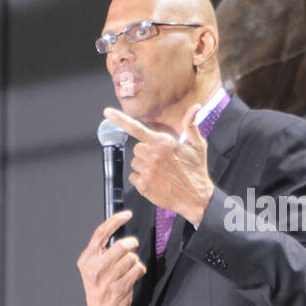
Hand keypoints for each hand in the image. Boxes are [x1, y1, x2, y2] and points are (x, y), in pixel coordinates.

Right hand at [76, 210, 145, 305]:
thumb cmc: (100, 287)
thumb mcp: (93, 267)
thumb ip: (102, 250)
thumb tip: (119, 231)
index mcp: (86, 259)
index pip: (100, 234)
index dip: (115, 221)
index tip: (127, 214)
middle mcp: (94, 268)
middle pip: (120, 245)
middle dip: (131, 244)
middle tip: (132, 247)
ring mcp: (107, 278)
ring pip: (131, 258)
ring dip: (134, 261)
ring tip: (128, 268)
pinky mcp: (120, 287)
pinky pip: (138, 269)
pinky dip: (139, 270)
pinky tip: (133, 276)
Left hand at [104, 105, 214, 225]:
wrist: (196, 198)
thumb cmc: (196, 171)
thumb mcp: (198, 146)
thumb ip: (191, 125)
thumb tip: (195, 107)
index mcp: (163, 143)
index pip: (137, 128)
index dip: (120, 119)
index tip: (107, 112)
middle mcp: (153, 156)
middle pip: (137, 148)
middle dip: (147, 152)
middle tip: (162, 160)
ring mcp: (147, 171)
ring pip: (135, 163)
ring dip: (144, 166)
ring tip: (161, 173)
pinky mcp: (143, 186)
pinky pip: (133, 177)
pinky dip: (141, 179)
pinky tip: (155, 181)